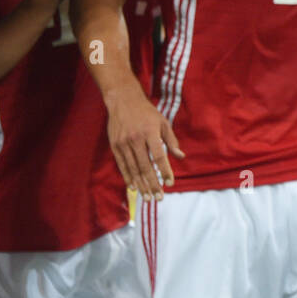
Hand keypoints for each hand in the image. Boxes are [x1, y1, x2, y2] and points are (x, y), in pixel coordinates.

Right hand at [106, 85, 182, 199]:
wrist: (122, 100)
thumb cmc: (147, 113)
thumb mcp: (163, 123)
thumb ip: (172, 141)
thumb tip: (181, 157)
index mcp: (150, 132)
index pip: (159, 156)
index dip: (165, 171)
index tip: (170, 184)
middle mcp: (136, 139)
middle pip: (145, 166)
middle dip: (153, 184)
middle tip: (159, 197)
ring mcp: (123, 143)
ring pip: (133, 168)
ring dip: (141, 185)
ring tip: (148, 197)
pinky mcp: (115, 145)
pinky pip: (122, 165)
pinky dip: (128, 177)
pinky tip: (134, 187)